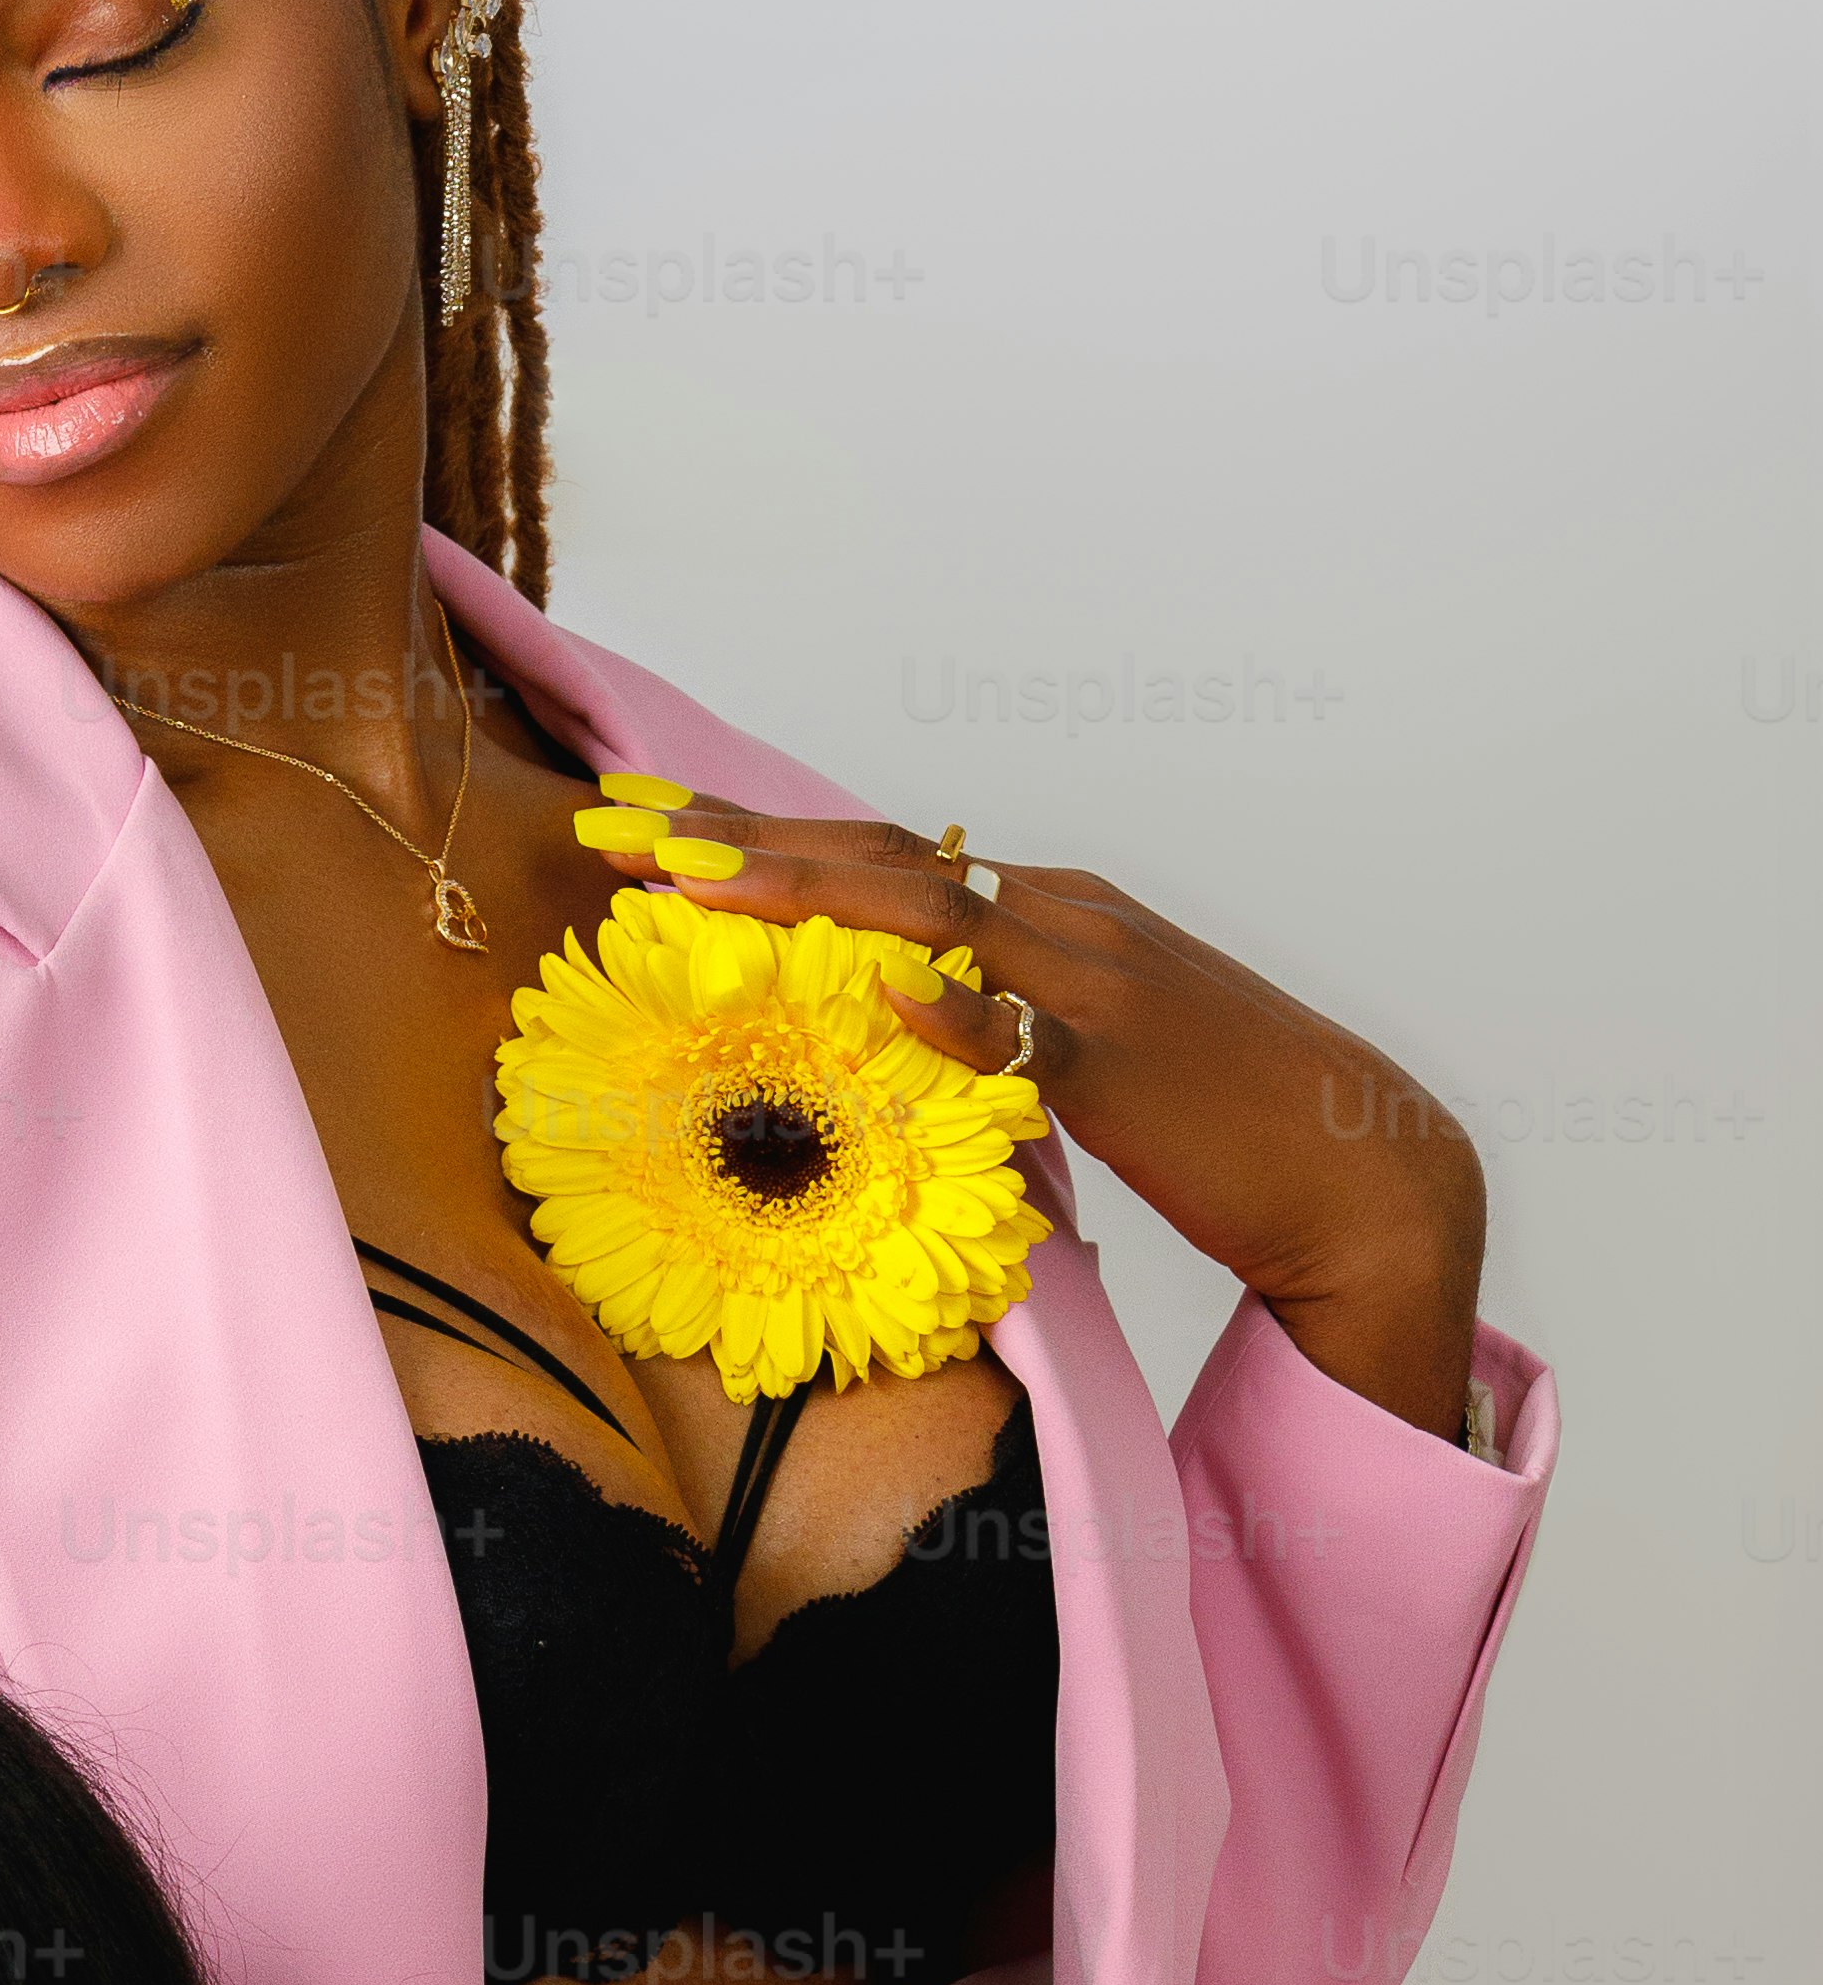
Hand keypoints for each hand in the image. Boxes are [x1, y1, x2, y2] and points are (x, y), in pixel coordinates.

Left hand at [582, 783, 1485, 1439]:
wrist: (1353, 1159)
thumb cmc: (1210, 1114)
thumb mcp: (1074, 1047)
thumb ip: (983, 1020)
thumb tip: (881, 1023)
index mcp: (1048, 908)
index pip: (883, 854)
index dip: (767, 837)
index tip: (657, 826)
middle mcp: (1065, 916)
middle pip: (884, 857)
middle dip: (750, 840)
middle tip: (630, 825)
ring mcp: (1098, 981)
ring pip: (936, 914)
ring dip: (809, 892)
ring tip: (701, 881)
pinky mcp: (1125, 1064)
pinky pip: (1029, 1032)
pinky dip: (958, 1011)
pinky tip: (887, 996)